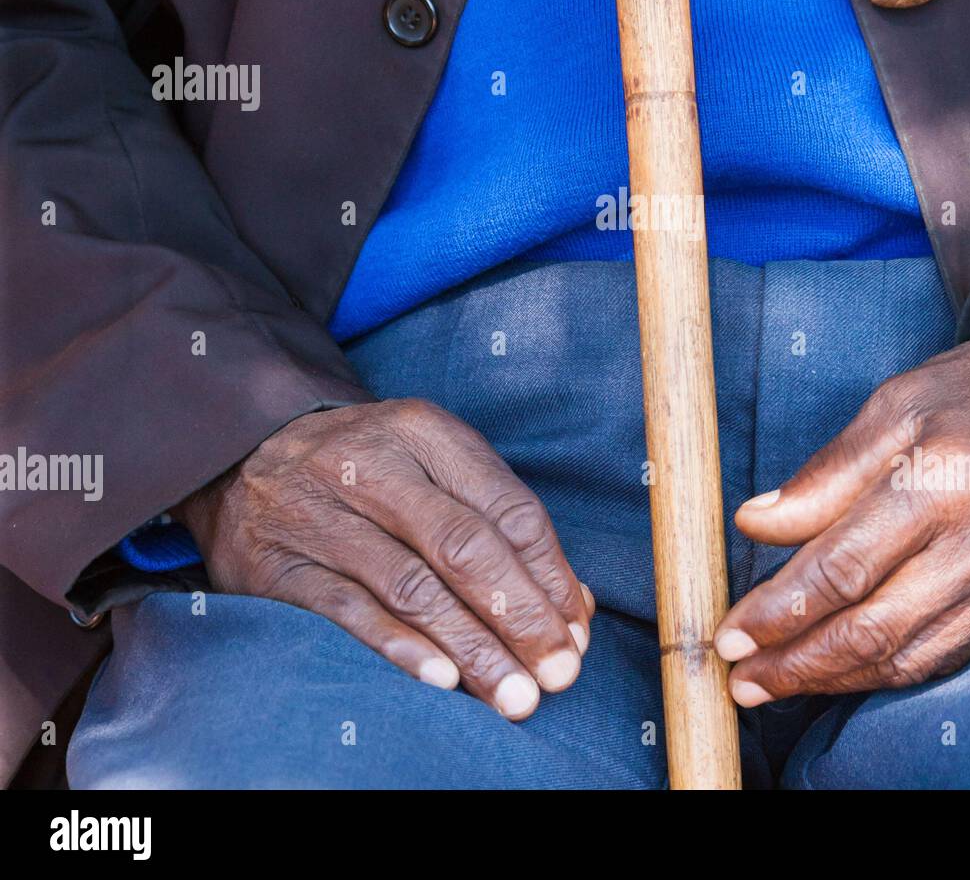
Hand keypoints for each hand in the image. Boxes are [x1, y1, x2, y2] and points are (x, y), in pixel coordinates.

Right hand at [174, 399, 594, 719]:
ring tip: (513, 693)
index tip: (575, 630)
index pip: (505, 506)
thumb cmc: (367, 468)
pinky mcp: (274, 564)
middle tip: (557, 672)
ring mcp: (316, 512)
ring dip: (470, 647)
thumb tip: (569, 606)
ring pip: (411, 585)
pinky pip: (347, 611)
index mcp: (422, 429)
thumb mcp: (431, 464)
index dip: (548, 574)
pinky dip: (400, 647)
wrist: (241, 453)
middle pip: (463, 545)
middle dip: (518, 616)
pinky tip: (443, 680)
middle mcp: (369, 462)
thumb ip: (498, 523)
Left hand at [712, 309, 969, 703]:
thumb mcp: (898, 402)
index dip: (779, 609)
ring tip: (776, 686)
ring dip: (835, 680)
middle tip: (738, 678)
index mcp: (941, 480)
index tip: (728, 632)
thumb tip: (754, 523)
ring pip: (910, 654)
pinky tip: (845, 674)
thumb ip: (827, 472)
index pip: (843, 567)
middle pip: (872, 627)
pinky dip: (890, 673)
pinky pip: (948, 652)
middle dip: (796, 662)